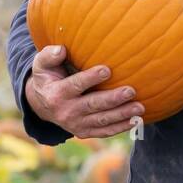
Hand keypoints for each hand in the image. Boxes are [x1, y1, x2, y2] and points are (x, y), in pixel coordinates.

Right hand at [24, 45, 143, 138]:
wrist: (42, 105)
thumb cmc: (48, 78)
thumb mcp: (42, 66)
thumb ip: (49, 56)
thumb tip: (61, 49)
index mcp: (56, 94)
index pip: (75, 85)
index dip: (91, 78)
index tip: (107, 70)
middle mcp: (66, 111)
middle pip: (93, 105)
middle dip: (113, 99)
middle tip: (131, 91)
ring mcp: (76, 124)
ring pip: (102, 120)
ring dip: (122, 114)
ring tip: (140, 107)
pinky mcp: (84, 132)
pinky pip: (104, 131)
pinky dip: (120, 128)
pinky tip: (136, 121)